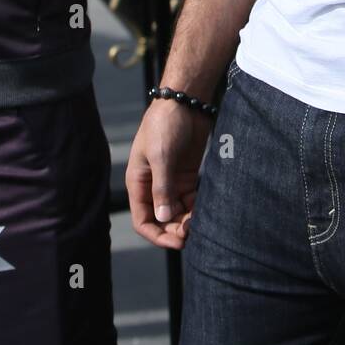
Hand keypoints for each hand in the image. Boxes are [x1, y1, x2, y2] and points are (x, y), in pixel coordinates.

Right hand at [126, 99, 211, 249]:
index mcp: (138, 183)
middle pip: (161, 219)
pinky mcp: (186, 175)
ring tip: (201, 222)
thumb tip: (163, 219)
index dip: (156, 235)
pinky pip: (190, 200)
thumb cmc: (165, 124)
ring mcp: (170, 181)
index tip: (175, 243)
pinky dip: (196, 208)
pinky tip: (206, 211)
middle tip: (192, 232)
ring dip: (187, 221)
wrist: (184, 101)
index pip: (142, 220)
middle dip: (174, 230)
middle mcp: (153, 185)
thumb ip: (162, 188)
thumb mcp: (161, 156)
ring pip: (177, 212)